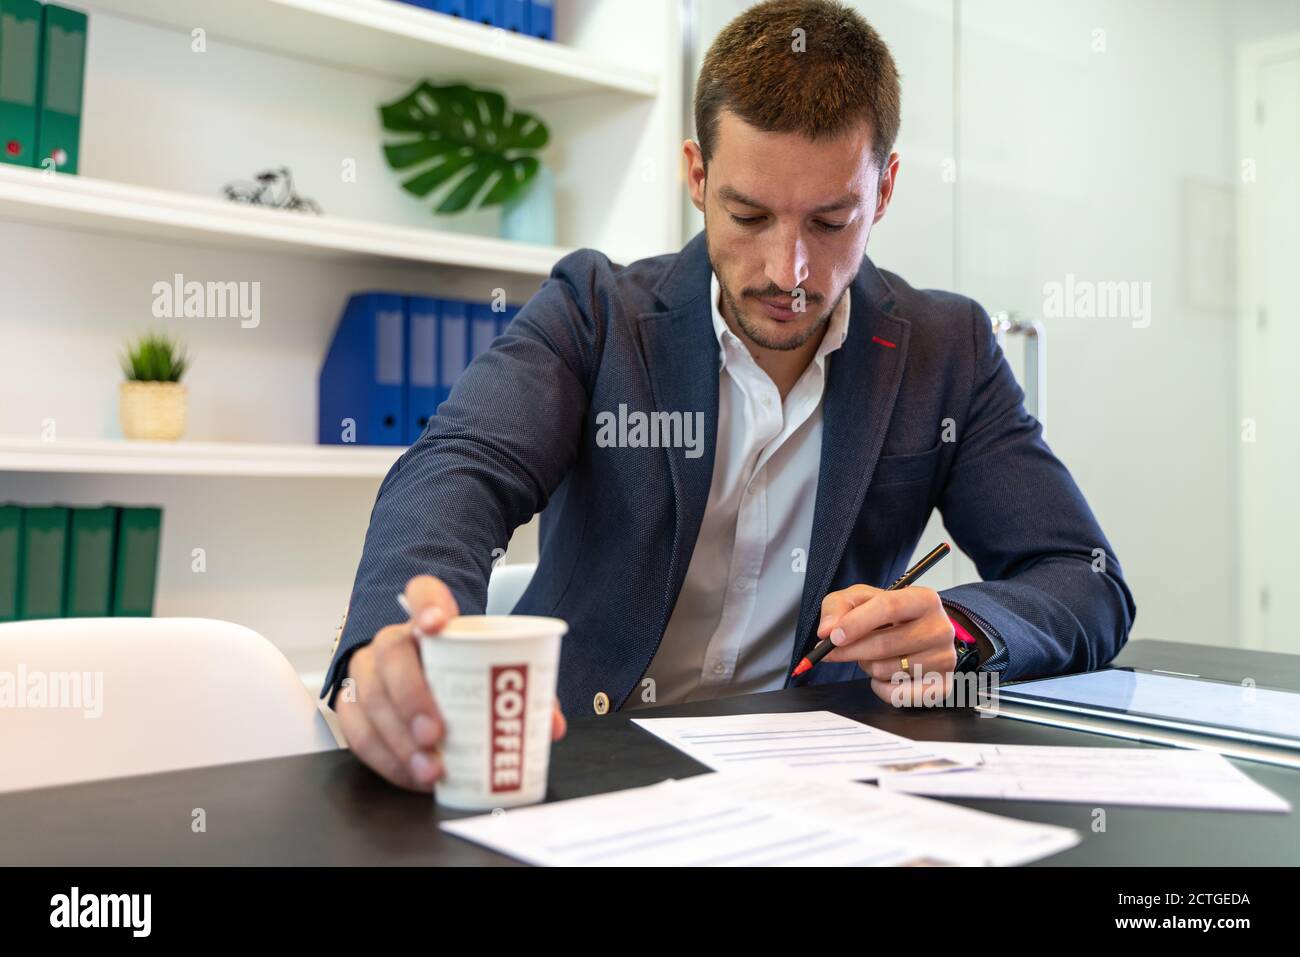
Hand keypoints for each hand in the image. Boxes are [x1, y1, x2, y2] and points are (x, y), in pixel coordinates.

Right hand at [334, 574, 567, 791]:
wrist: (419, 675)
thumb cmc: (460, 671)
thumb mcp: (489, 670)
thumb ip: (524, 691)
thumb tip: (550, 726)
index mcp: (429, 617)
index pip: (422, 592)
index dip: (427, 603)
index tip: (437, 623)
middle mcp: (393, 638)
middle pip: (392, 653)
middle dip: (411, 695)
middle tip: (436, 732)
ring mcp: (367, 670)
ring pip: (371, 697)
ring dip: (398, 739)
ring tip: (430, 768)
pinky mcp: (352, 705)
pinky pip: (358, 732)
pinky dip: (386, 760)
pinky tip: (413, 776)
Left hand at [816, 584, 956, 706]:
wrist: (921, 632)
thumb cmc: (891, 615)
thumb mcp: (862, 599)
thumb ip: (839, 606)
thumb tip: (827, 631)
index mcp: (924, 599)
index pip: (888, 607)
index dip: (856, 623)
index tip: (833, 637)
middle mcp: (940, 628)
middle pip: (884, 644)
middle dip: (850, 650)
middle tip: (834, 651)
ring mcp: (944, 659)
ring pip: (886, 670)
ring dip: (867, 666)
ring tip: (872, 656)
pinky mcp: (941, 686)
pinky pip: (897, 695)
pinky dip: (880, 687)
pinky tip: (885, 674)